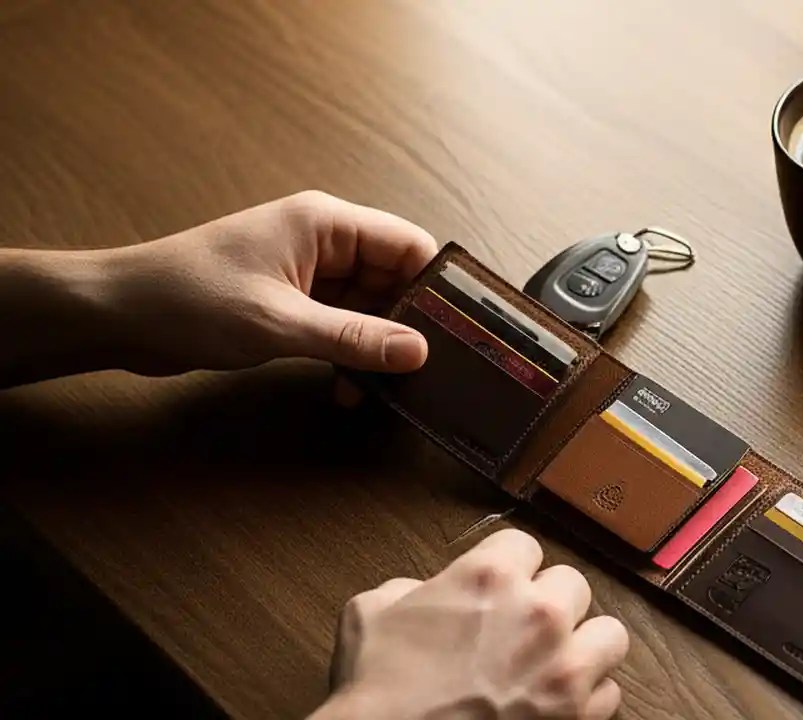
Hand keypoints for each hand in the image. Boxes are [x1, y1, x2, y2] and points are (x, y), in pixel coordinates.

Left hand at [101, 190, 436, 377]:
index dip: (436, 286)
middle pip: (394, 279)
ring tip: (386, 389)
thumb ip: (354, 337)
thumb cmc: (189, 300)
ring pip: (370, 308)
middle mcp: (323, 243)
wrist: (117, 315)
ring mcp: (308, 274)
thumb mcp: (280, 324)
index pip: (407, 245)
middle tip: (429, 372)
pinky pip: (342, 325)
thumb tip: (419, 352)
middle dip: (409, 325)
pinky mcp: (292, 303)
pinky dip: (350, 355)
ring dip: (378, 347)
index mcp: (325, 224)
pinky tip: (349, 388)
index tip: (461, 331)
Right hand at [312, 529, 628, 719]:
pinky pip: (609, 694)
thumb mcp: (370, 612)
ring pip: (609, 634)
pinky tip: (556, 702)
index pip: (525, 545)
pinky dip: (587, 699)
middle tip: (524, 630)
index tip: (499, 590)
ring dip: (584, 645)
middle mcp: (538, 613)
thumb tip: (432, 594)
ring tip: (557, 661)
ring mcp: (564, 666)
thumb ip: (414, 587)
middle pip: (573, 585)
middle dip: (549, 604)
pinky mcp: (577, 715)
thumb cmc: (376, 689)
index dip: (509, 569)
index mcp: (490, 576)